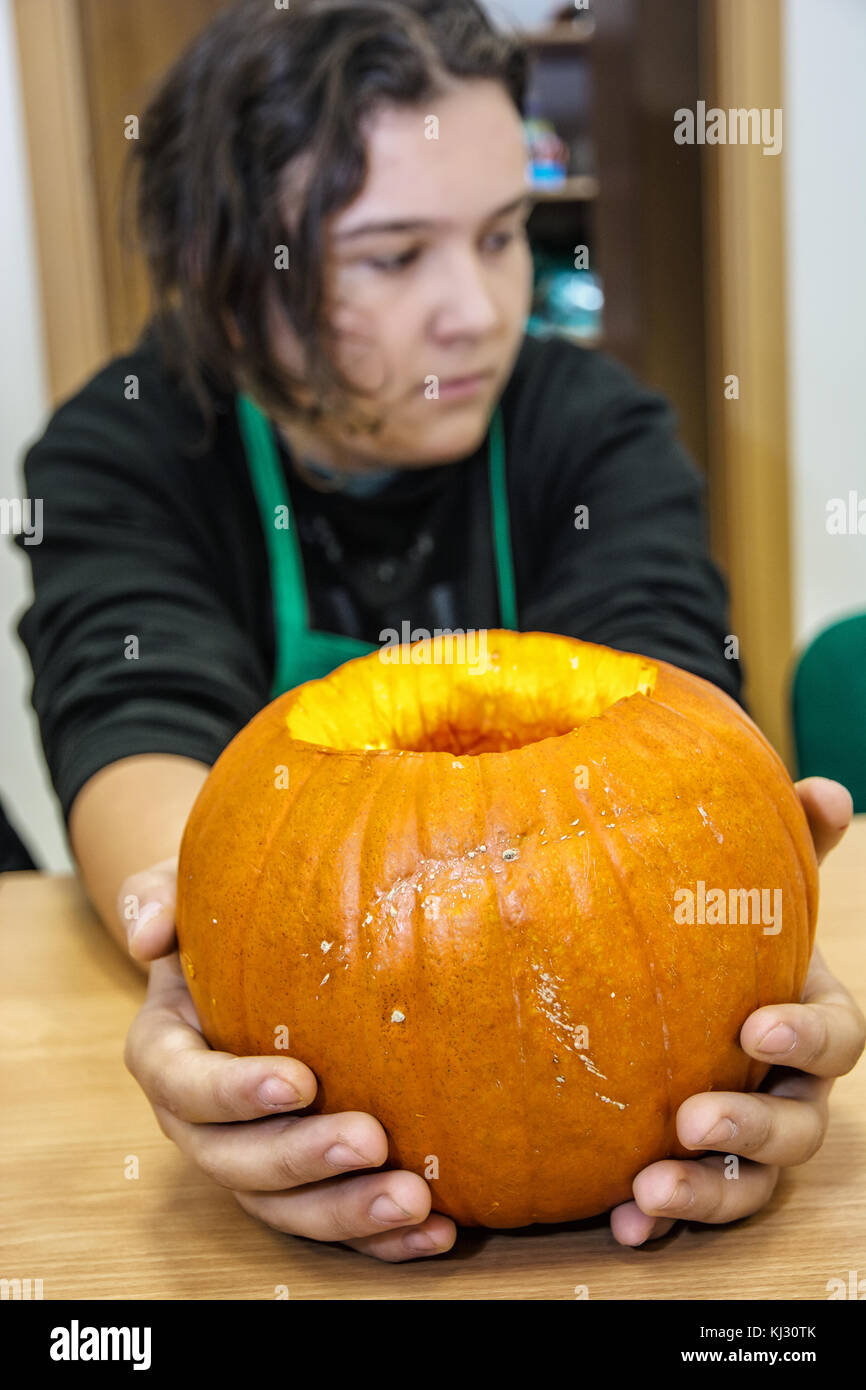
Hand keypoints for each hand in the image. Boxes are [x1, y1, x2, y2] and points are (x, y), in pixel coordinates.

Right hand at [119, 859, 456, 1260]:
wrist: (260, 940)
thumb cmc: (224, 913)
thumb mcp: (185, 888)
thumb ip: (158, 896)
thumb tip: (147, 933)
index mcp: (167, 1052)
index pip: (184, 1085)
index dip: (234, 1093)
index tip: (298, 1079)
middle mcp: (202, 1119)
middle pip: (237, 1162)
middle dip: (303, 1161)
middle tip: (372, 1140)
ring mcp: (252, 1155)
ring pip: (285, 1207)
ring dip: (347, 1212)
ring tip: (415, 1202)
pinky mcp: (304, 1179)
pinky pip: (334, 1219)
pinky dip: (381, 1238)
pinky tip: (437, 1231)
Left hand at [611, 777, 865, 1245]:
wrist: (666, 987)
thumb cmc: (717, 937)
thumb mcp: (746, 889)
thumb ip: (787, 844)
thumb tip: (826, 788)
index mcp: (806, 1019)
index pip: (838, 1038)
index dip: (809, 1034)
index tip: (758, 1023)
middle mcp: (788, 1088)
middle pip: (799, 1125)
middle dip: (754, 1125)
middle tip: (695, 1116)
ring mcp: (744, 1139)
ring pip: (750, 1181)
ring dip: (706, 1190)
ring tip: (649, 1189)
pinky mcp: (695, 1170)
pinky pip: (689, 1207)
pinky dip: (662, 1222)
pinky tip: (623, 1224)